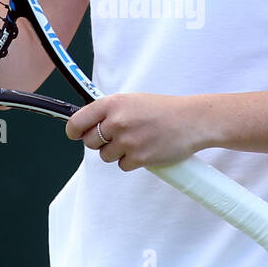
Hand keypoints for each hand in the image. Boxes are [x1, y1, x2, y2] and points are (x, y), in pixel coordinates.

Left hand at [65, 94, 206, 170]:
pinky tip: (145, 150)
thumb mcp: (133, 100)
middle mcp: (117, 121)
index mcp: (112, 104)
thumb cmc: (164, 110)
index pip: (78, 121)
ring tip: (136, 141)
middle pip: (90, 142)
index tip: (76, 134)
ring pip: (106, 156)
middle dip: (101, 142)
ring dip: (117, 153)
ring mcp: (127, 141)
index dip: (74, 131)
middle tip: (118, 137)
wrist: (193, 120)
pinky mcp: (139, 157)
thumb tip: (89, 126)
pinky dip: (132, 162)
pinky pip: (122, 165)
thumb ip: (110, 111)